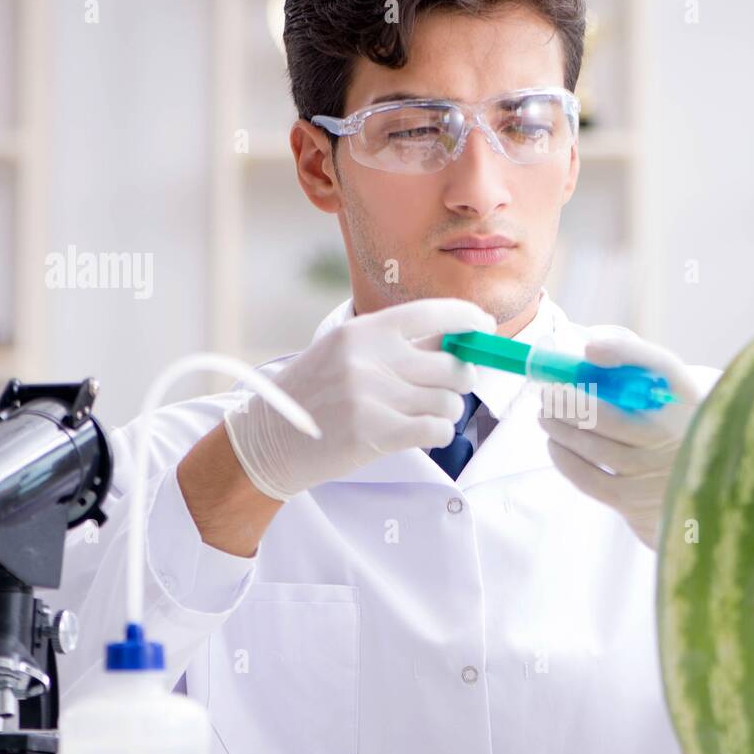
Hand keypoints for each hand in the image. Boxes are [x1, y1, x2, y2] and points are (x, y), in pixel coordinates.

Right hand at [224, 297, 494, 500]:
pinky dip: (438, 432)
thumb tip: (458, 343)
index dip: (468, 319)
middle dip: (460, 379)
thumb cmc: (315, 395)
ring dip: (445, 411)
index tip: (484, 328)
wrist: (269, 439)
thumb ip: (396, 346)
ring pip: (448, 401)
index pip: (432, 313)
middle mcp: (368, 359)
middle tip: (447, 388)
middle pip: (451, 364)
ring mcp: (371, 396)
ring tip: (421, 415)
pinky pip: (437, 429)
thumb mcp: (346, 353)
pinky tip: (422, 433)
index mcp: (362, 331)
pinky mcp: (375, 433)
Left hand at [538, 330, 707, 549]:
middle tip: (548, 392)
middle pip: (611, 415)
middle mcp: (678, 436)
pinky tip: (554, 443)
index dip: (623, 355)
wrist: (699, 489)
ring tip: (545, 414)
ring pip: (594, 447)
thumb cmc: (672, 426)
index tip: (588, 350)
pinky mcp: (637, 503)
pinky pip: (589, 478)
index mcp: (690, 400)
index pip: (662, 367)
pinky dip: (564, 458)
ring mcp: (657, 473)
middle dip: (568, 402)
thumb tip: (590, 347)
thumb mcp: (669, 393)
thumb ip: (636, 363)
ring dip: (560, 428)